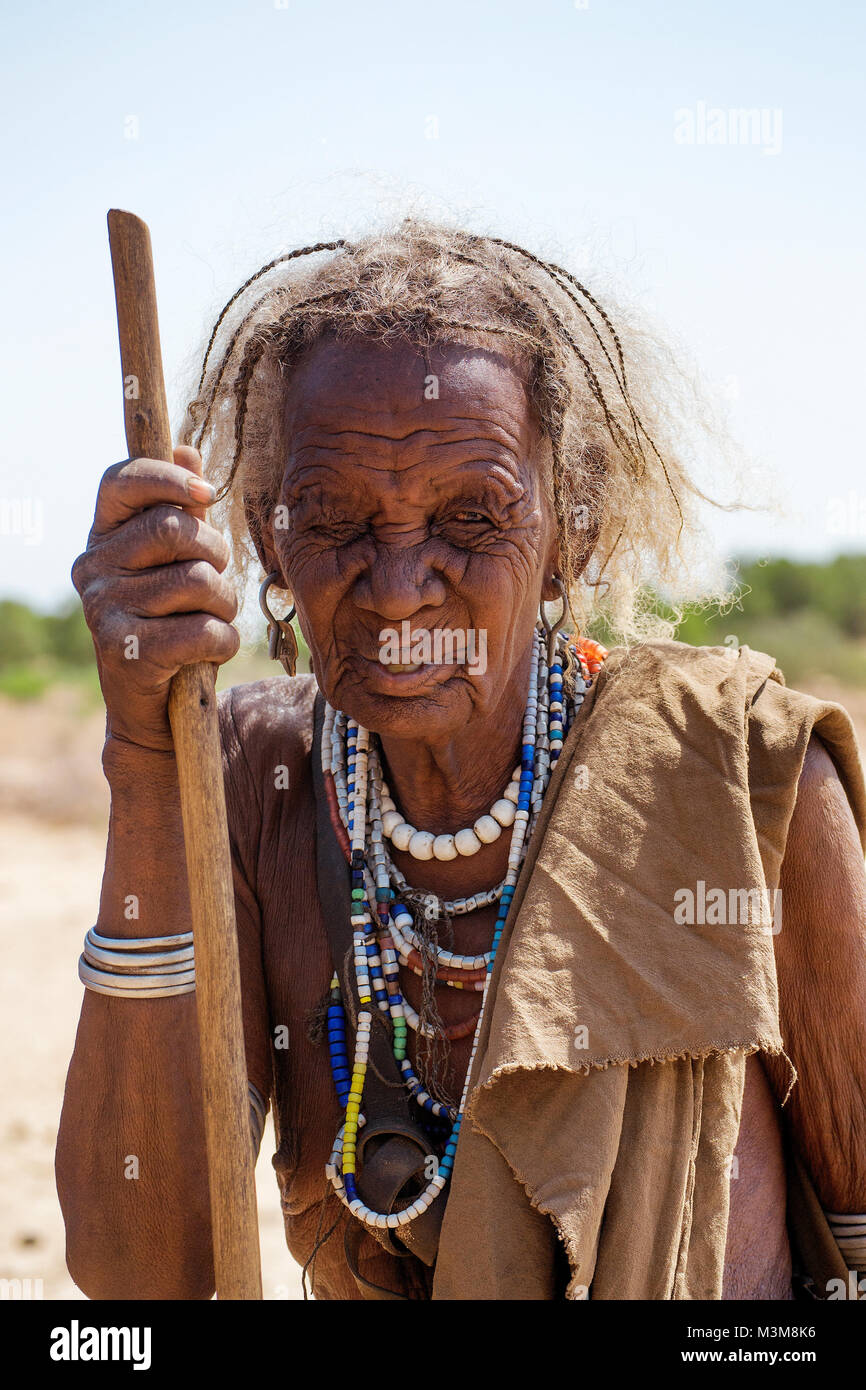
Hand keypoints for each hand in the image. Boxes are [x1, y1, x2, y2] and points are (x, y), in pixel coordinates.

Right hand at [72, 446, 239, 751]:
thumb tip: (187, 451)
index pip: (122, 479)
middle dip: (217, 555)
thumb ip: (180, 509)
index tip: (207, 494)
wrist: (153, 709)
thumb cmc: (173, 623)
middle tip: (216, 582)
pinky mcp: (124, 652)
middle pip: (177, 530)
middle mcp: (92, 568)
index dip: (168, 477)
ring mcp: (103, 609)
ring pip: (199, 581)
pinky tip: (211, 652)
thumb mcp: (177, 562)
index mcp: (103, 537)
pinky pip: (203, 630)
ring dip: (225, 605)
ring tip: (212, 621)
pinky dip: (224, 642)